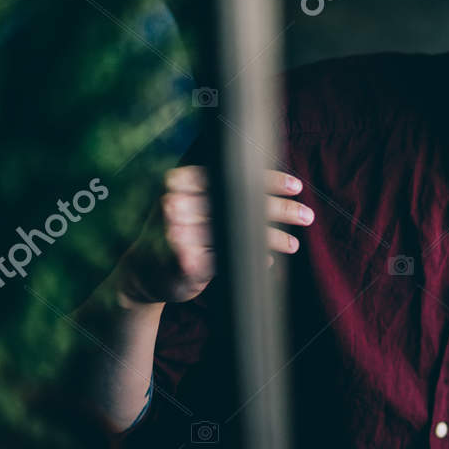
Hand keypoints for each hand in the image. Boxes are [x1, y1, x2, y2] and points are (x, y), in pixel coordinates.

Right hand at [118, 166, 311, 304]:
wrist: (141, 273)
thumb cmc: (177, 234)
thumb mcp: (191, 205)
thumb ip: (221, 194)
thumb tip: (274, 187)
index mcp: (179, 182)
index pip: (231, 176)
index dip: (267, 180)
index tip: (296, 186)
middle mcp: (175, 204)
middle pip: (240, 203)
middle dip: (279, 209)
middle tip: (307, 215)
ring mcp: (179, 234)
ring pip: (239, 232)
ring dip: (273, 238)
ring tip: (294, 243)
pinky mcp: (187, 263)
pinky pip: (232, 258)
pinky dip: (254, 258)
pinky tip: (269, 260)